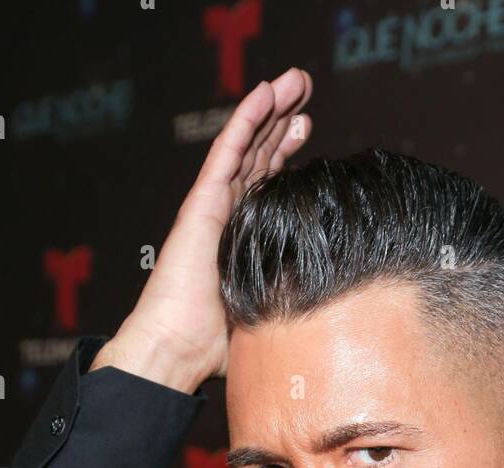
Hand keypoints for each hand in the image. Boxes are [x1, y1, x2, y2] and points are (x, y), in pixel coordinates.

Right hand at [91, 67, 312, 392]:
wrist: (177, 350)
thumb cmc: (214, 348)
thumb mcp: (268, 317)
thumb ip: (288, 304)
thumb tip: (326, 319)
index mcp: (237, 240)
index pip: (264, 186)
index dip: (283, 155)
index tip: (308, 130)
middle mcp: (224, 218)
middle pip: (257, 158)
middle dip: (281, 124)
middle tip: (305, 92)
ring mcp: (212, 207)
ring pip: (245, 147)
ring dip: (269, 110)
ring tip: (295, 80)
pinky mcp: (202, 205)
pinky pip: (227, 153)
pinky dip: (246, 121)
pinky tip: (265, 93)